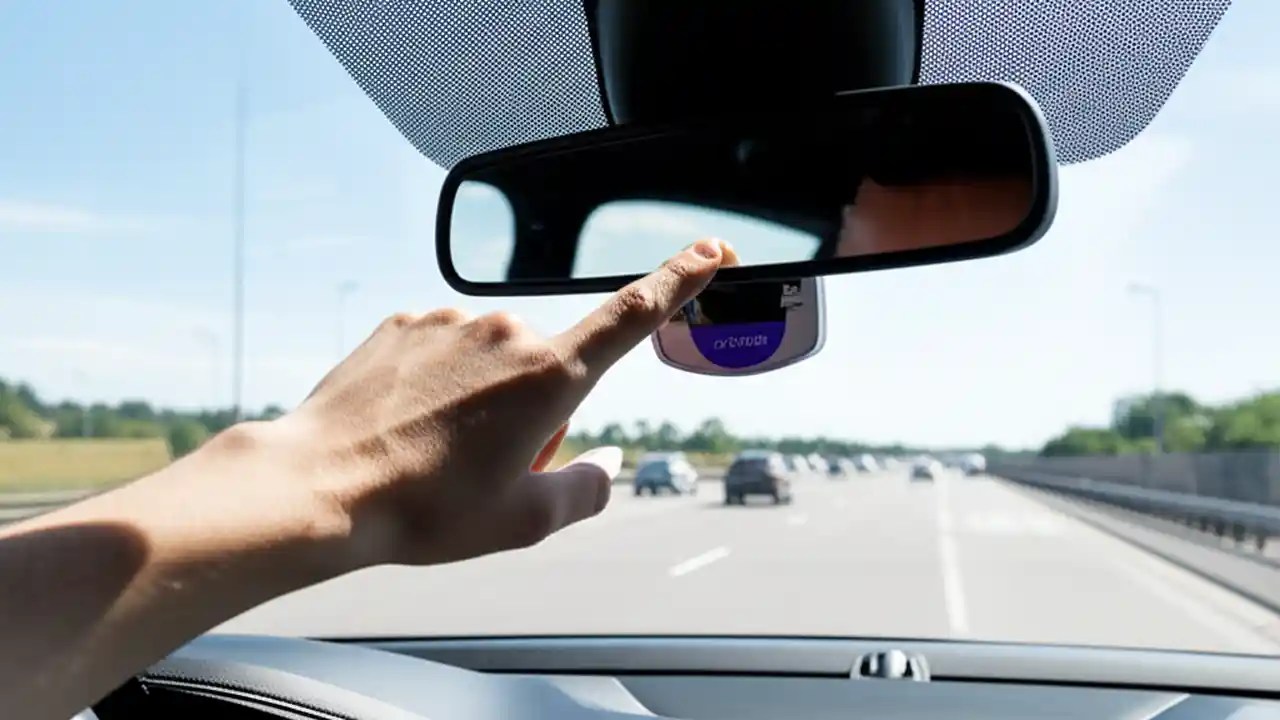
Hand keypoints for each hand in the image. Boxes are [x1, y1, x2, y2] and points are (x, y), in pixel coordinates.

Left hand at [280, 238, 729, 569]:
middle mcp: (506, 333)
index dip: (680, 280)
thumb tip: (601, 466)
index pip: (633, 315)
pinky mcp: (402, 321)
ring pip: (491, 361)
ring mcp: (448, 321)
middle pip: (548, 369)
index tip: (711, 250)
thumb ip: (585, 490)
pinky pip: (442, 351)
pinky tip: (404, 424)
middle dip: (534, 412)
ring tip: (434, 451)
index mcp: (550, 375)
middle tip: (483, 466)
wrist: (318, 485)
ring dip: (481, 399)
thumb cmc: (425, 509)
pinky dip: (436, 384)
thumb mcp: (524, 522)